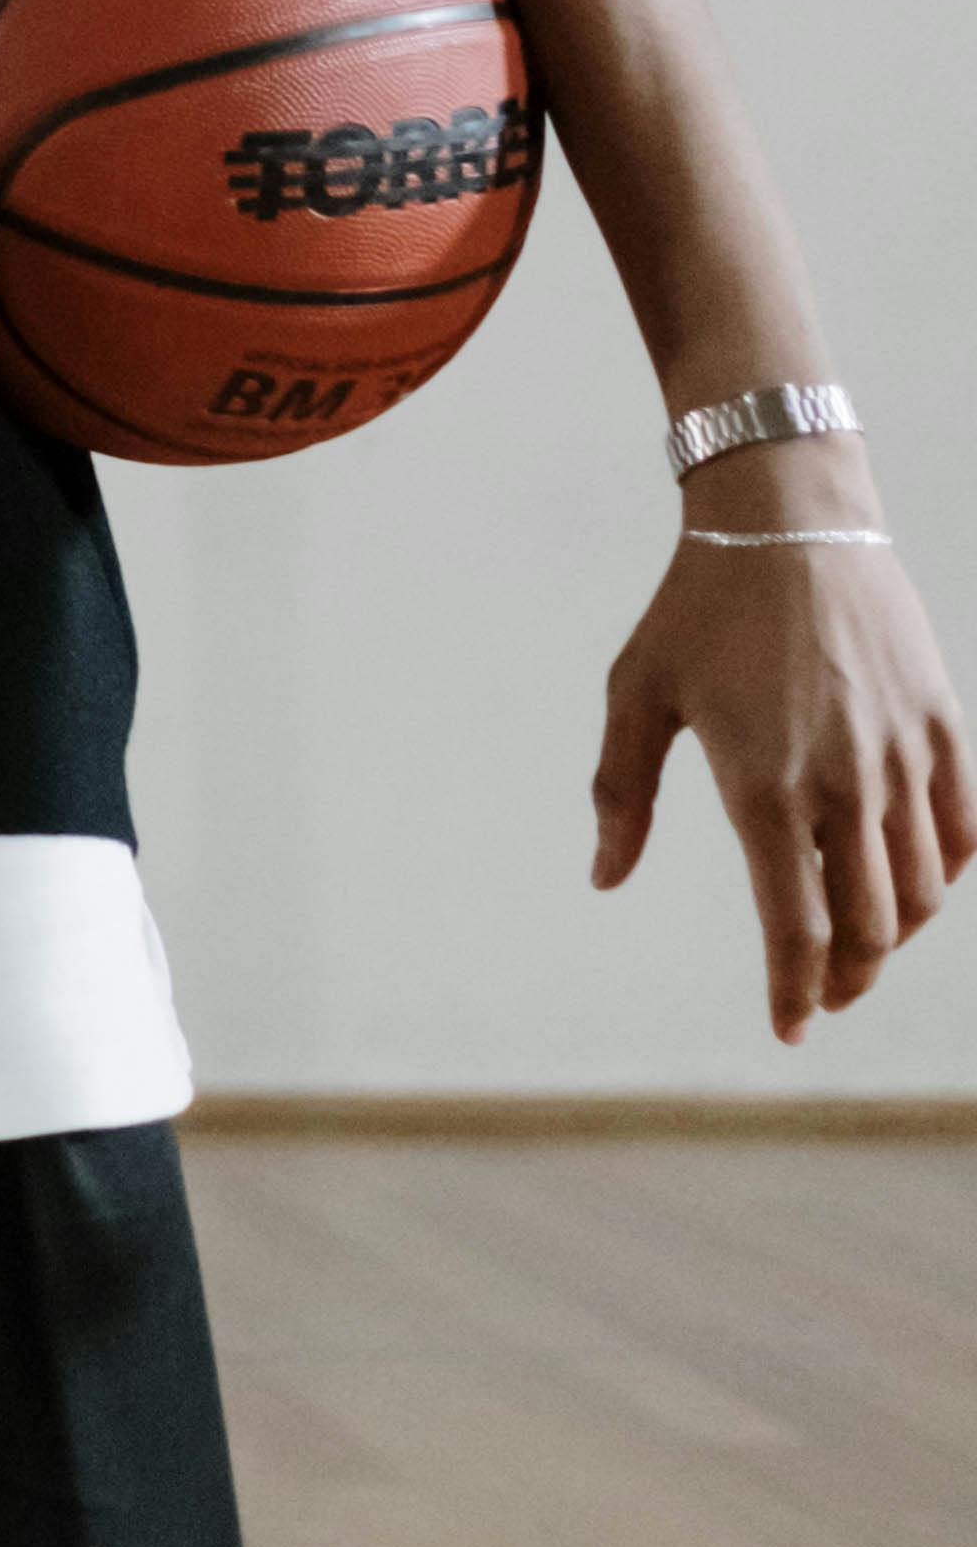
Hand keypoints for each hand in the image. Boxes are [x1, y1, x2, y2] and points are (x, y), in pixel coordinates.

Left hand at [593, 529, 976, 1042]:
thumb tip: (605, 878)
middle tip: (823, 994)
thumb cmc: (698, 606)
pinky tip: (913, 884)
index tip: (789, 1028)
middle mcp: (844, 783)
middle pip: (869, 928)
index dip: (796, 993)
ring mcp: (903, 755)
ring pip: (922, 890)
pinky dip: (945, 875)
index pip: (797, 929)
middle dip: (847, 979)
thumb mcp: (637, 693)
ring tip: (860, 942)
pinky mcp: (943, 724)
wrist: (789, 518)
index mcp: (764, 788)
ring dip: (894, 935)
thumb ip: (623, 795)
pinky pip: (964, 831)